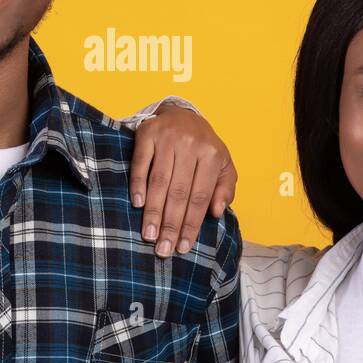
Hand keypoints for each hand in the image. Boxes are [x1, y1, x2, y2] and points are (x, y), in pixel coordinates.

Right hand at [129, 102, 237, 257]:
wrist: (182, 113)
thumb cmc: (204, 146)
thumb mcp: (223, 164)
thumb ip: (225, 189)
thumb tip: (217, 212)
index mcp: (212, 155)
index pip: (200, 197)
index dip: (191, 224)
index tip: (183, 247)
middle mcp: (191, 145)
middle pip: (179, 192)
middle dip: (171, 224)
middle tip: (163, 249)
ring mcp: (168, 138)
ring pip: (159, 181)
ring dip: (153, 211)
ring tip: (149, 234)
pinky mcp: (147, 133)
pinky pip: (141, 163)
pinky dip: (138, 184)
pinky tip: (137, 204)